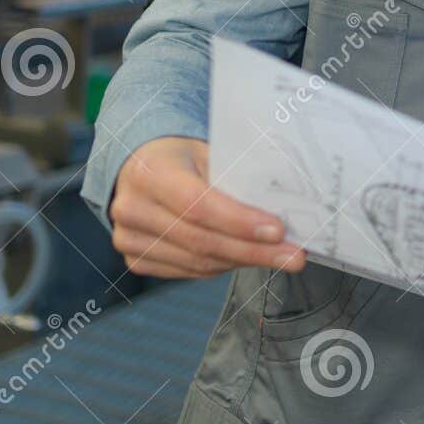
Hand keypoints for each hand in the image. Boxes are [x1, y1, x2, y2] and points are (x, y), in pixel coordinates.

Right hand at [110, 136, 304, 277]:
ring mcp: (128, 238)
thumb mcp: (208, 151)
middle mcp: (132, 207)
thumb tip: (286, 204)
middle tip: (294, 256)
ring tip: (280, 258)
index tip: (279, 231)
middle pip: (201, 240)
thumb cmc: (185, 157)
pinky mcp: (136, 259)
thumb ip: (237, 176)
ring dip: (244, 262)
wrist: (141, 167)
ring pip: (197, 261)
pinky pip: (189, 271)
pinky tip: (248, 258)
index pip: (198, 204)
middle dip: (254, 251)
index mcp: (150, 171)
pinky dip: (224, 266)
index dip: (240, 222)